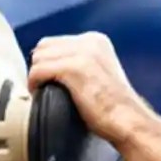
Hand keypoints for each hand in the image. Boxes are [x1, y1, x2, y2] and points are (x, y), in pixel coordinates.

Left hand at [28, 32, 149, 145]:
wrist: (127, 120)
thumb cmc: (112, 107)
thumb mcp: (98, 73)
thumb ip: (80, 63)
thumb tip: (52, 66)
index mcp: (96, 40)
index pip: (55, 42)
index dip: (47, 62)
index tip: (48, 79)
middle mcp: (90, 41)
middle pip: (44, 47)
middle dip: (39, 66)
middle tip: (42, 86)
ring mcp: (83, 53)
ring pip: (39, 57)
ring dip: (35, 76)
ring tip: (41, 91)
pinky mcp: (74, 68)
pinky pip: (38, 70)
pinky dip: (34, 83)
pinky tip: (39, 93)